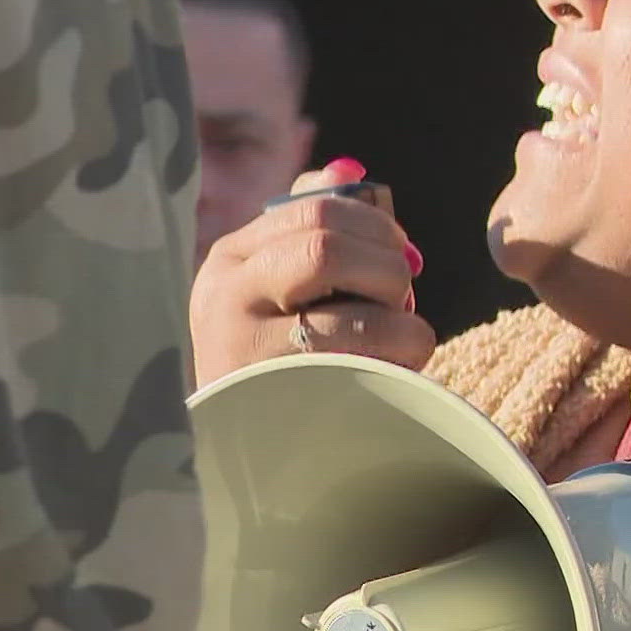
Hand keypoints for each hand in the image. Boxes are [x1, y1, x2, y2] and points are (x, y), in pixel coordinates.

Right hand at [191, 159, 435, 386]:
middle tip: (402, 294)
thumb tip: (352, 171)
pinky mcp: (286, 397)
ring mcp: (249, 350)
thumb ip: (309, 228)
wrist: (247, 458)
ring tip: (403, 338)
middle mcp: (226, 296)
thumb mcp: (276, 291)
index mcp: (230, 259)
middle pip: (330, 245)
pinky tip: (399, 371)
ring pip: (357, 303)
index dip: (376, 224)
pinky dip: (404, 355)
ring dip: (402, 317)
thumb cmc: (279, 362)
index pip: (314, 210)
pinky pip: (372, 357)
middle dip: (387, 264)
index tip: (400, 251)